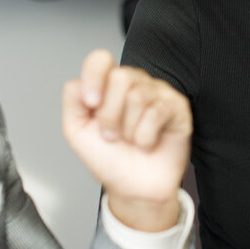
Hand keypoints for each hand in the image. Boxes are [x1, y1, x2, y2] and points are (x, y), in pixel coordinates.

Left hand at [63, 49, 191, 230]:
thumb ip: (72, 101)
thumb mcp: (78, 131)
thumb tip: (78, 82)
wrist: (133, 188)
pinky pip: (157, 111)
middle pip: (121, 77)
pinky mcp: (177, 107)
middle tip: (112, 135)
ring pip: (138, 95)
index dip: (94, 77)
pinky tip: (147, 142)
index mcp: (109, 85)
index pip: (100, 60)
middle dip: (110, 114)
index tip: (91, 103)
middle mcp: (134, 84)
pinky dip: (146, 136)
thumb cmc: (110, 159)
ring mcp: (158, 93)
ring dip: (128, 129)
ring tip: (131, 140)